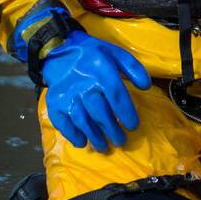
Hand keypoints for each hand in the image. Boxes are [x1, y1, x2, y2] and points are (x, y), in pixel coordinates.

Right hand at [41, 30, 150, 151]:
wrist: (60, 52)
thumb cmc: (93, 55)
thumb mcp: (116, 54)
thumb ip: (133, 68)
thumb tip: (146, 86)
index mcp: (101, 71)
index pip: (116, 96)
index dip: (126, 113)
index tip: (133, 126)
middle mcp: (83, 84)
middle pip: (100, 112)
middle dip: (112, 130)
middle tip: (121, 141)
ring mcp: (67, 95)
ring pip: (82, 120)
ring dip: (94, 136)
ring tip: (104, 147)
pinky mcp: (54, 103)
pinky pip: (63, 122)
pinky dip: (72, 134)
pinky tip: (82, 142)